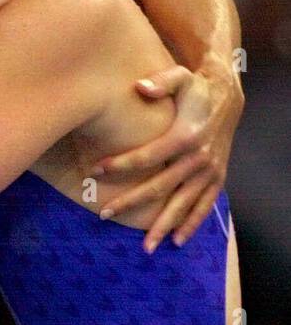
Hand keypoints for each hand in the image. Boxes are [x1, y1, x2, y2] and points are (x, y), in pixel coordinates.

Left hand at [95, 61, 243, 249]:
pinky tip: (177, 241)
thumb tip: (140, 87)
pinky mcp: (218, 178)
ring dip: (163, 226)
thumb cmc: (196, 88)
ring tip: (145, 246)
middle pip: (159, 187)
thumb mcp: (181, 78)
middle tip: (104, 215)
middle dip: (131, 203)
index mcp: (185, 136)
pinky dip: (192, 224)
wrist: (228, 96)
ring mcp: (209, 171)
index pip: (147, 156)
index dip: (120, 164)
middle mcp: (198, 158)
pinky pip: (205, 206)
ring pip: (183, 204)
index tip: (96, 171)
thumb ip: (160, 82)